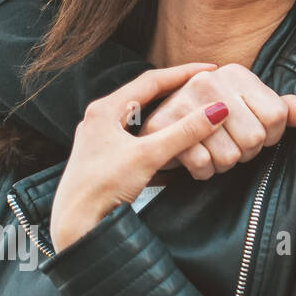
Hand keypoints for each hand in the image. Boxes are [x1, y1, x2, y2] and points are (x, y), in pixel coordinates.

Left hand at [50, 64, 232, 251]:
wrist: (76, 227)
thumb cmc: (103, 188)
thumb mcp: (148, 156)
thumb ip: (184, 132)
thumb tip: (219, 109)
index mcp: (104, 110)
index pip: (151, 80)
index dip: (184, 72)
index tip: (211, 68)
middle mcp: (100, 119)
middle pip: (146, 95)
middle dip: (177, 89)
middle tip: (205, 84)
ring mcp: (101, 138)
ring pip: (142, 116)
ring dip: (168, 111)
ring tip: (194, 107)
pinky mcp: (105, 157)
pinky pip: (138, 134)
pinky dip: (159, 131)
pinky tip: (174, 139)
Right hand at [139, 63, 295, 180]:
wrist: (164, 124)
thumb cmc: (217, 116)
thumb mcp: (252, 106)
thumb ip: (283, 109)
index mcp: (237, 74)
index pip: (277, 116)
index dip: (271, 135)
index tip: (256, 132)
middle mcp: (210, 82)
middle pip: (254, 139)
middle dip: (247, 151)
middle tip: (232, 143)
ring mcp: (184, 103)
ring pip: (230, 156)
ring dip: (225, 163)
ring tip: (215, 149)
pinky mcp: (162, 128)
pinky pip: (203, 165)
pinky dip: (205, 170)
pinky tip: (199, 156)